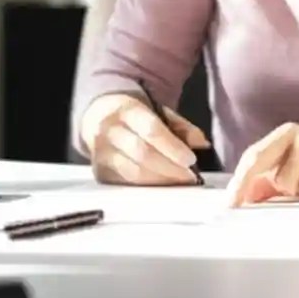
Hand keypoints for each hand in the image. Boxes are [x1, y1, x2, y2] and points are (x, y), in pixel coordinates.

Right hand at [81, 92, 210, 185]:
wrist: (96, 116)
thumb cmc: (134, 115)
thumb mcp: (156, 110)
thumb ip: (180, 126)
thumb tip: (202, 143)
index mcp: (125, 109)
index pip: (151, 130)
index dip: (173, 147)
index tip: (191, 160)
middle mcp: (108, 130)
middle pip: (142, 154)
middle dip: (170, 168)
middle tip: (190, 177)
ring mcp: (100, 152)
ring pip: (133, 172)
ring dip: (161, 181)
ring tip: (179, 183)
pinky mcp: (99, 170)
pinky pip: (126, 184)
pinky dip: (147, 187)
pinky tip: (162, 187)